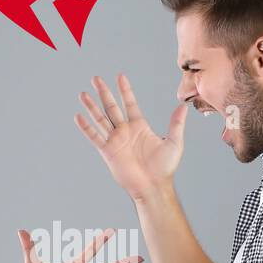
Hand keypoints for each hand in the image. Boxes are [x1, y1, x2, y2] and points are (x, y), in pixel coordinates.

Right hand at [76, 73, 186, 201]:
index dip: (125, 90)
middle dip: (104, 92)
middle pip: (112, 107)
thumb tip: (183, 106)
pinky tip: (78, 117)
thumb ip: (176, 124)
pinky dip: (86, 127)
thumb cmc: (165, 168)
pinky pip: (95, 136)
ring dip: (92, 106)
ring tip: (83, 94)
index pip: (130, 103)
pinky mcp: (108, 151)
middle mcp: (125, 131)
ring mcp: (115, 140)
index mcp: (140, 126)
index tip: (120, 76)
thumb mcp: (174, 142)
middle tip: (96, 78)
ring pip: (100, 119)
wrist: (153, 186)